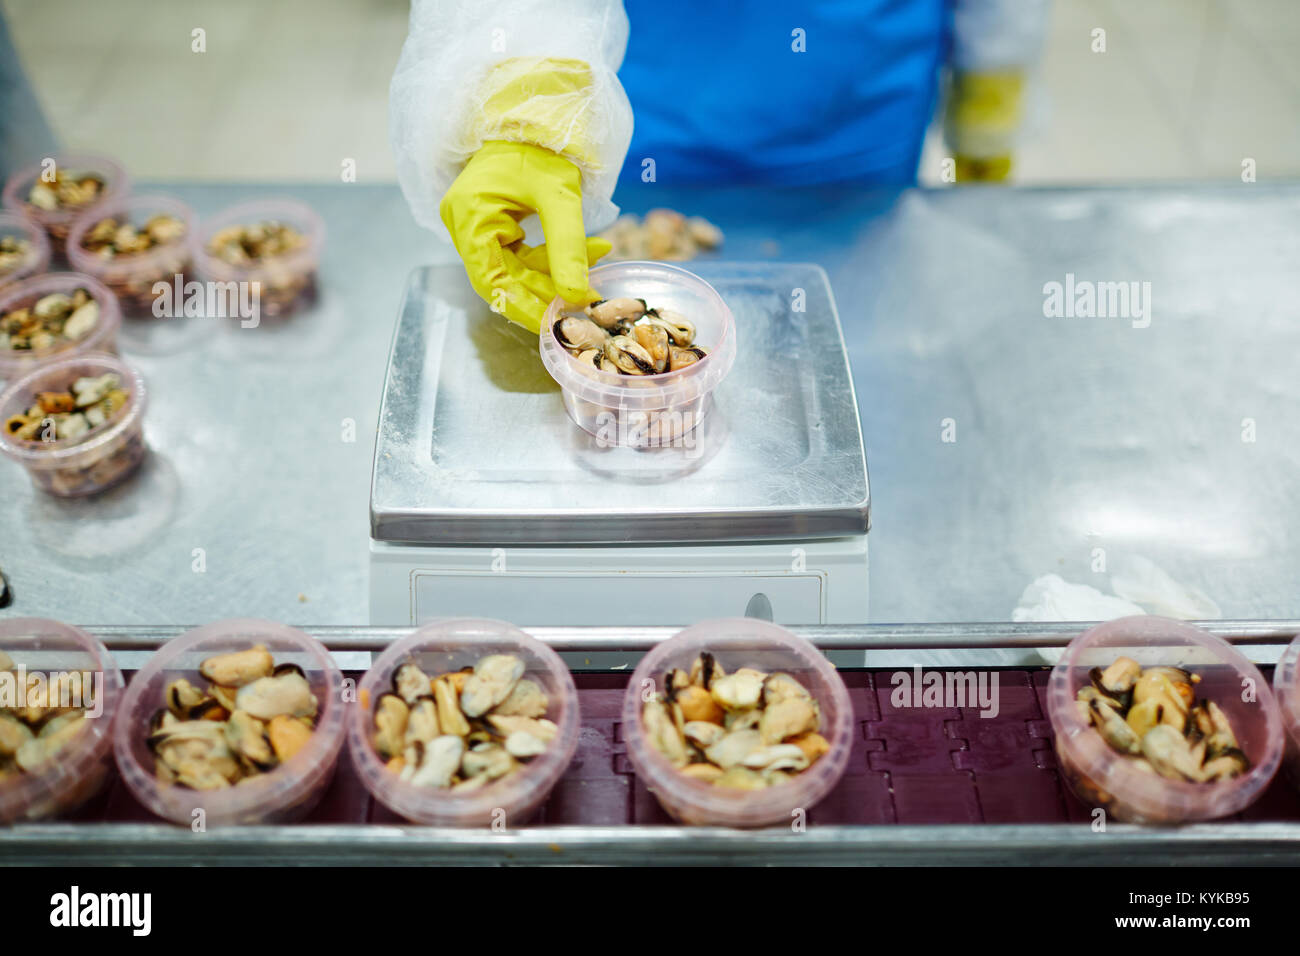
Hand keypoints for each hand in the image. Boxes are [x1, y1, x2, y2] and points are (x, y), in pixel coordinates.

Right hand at [440, 140, 609, 332]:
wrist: (536, 115)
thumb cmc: (542, 146)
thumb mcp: (560, 197)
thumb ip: (567, 248)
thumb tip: (578, 296)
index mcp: (468, 215)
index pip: (488, 279)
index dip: (519, 305)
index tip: (551, 323)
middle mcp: (465, 223)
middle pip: (503, 277)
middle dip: (547, 289)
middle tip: (585, 299)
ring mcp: (478, 224)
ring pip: (516, 268)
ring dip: (556, 272)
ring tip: (597, 264)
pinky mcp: (494, 223)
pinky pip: (522, 254)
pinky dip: (553, 257)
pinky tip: (590, 251)